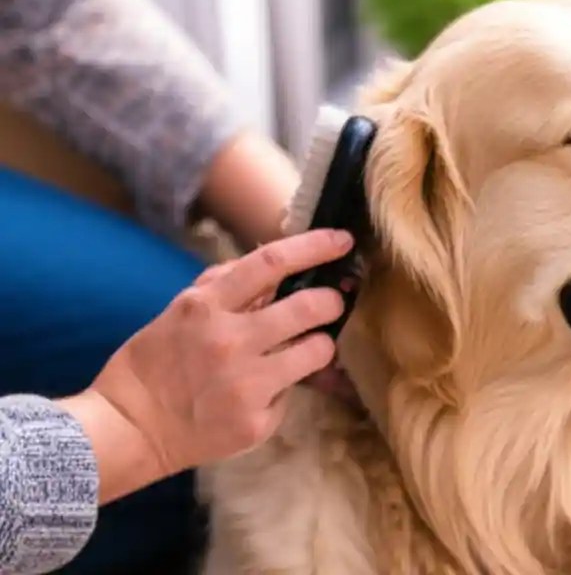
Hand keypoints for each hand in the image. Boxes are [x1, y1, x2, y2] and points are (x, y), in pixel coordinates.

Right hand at [62, 229, 353, 502]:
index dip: (314, 246)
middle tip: (332, 303)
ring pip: (318, 351)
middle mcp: (229, 342)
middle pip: (309, 306)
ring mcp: (245, 384)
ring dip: (319, 345)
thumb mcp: (181, 312)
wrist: (130, 429)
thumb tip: (274, 264)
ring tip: (303, 350)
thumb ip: (226, 286)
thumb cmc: (156, 364)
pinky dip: (284, 388)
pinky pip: (293, 393)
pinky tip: (261, 393)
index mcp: (206, 307)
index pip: (271, 263)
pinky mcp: (256, 421)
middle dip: (332, 301)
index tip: (342, 240)